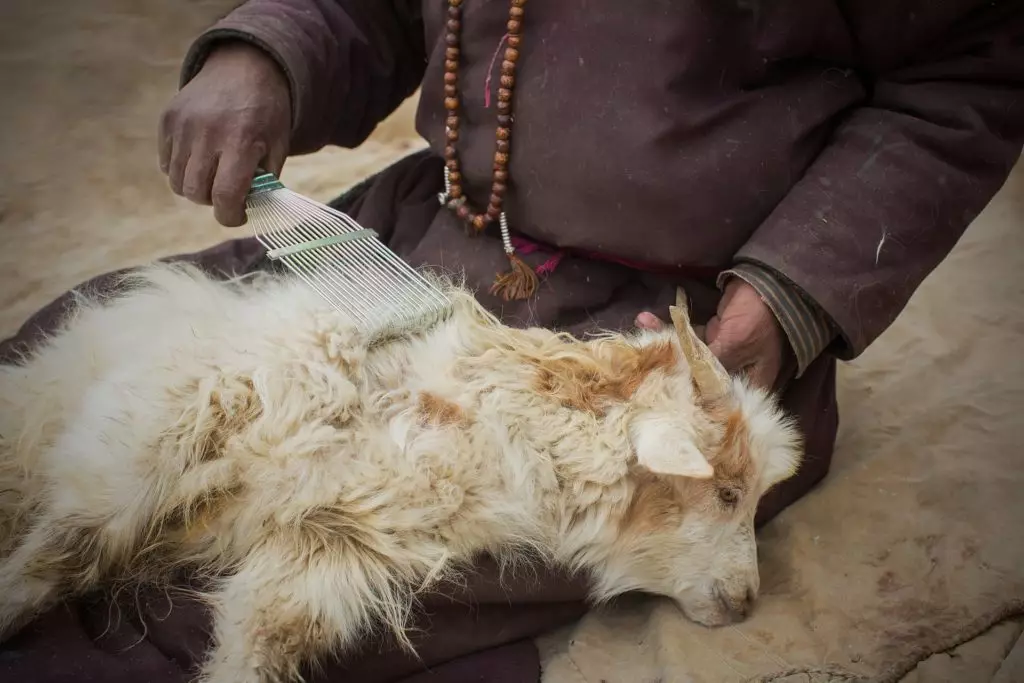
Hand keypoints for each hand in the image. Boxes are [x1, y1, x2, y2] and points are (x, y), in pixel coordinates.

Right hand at [158, 42, 291, 226]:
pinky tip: (199, 159)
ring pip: (177, 181)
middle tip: (227, 192)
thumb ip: (264, 182)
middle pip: (196, 192)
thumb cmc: (266, 113)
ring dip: (195, 188)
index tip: (237, 215)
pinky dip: (181, 170)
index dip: (231, 216)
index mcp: (241, 141)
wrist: (244, 66)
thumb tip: (247, 212)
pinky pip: (166, 163)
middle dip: (212, 201)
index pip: (225, 195)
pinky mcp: (168, 119)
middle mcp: (208, 132)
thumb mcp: (277, 147)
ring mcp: (184, 125)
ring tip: (213, 176)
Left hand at [635, 278, 785, 390]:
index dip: (690, 401)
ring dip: (664, 345)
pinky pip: (688, 339)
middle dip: (668, 369)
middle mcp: (735, 375)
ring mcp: (723, 355)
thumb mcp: (734, 344)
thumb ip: (707, 364)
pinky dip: (670, 330)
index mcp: (750, 385)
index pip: (717, 402)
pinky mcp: (712, 337)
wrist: (766, 281)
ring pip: (688, 358)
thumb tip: (680, 381)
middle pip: (699, 381)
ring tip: (638, 334)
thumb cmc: (758, 317)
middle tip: (639, 361)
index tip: (659, 393)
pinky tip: (647, 319)